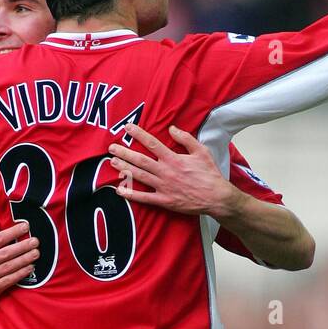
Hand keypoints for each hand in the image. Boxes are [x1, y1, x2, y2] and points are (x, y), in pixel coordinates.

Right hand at [0, 220, 38, 307]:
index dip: (13, 232)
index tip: (25, 227)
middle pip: (6, 253)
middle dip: (22, 246)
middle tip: (35, 241)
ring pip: (9, 266)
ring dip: (24, 259)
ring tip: (36, 253)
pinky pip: (9, 280)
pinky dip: (20, 274)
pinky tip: (30, 268)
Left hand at [108, 123, 233, 218]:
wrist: (216, 198)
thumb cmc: (209, 174)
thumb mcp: (201, 151)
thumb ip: (186, 139)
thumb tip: (172, 128)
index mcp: (173, 158)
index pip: (152, 143)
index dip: (138, 134)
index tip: (127, 127)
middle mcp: (166, 172)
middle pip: (140, 160)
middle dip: (124, 153)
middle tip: (111, 148)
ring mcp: (164, 187)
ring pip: (139, 176)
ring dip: (124, 169)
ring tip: (112, 163)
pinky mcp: (165, 201)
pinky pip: (144, 198)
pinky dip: (131, 195)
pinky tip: (119, 191)